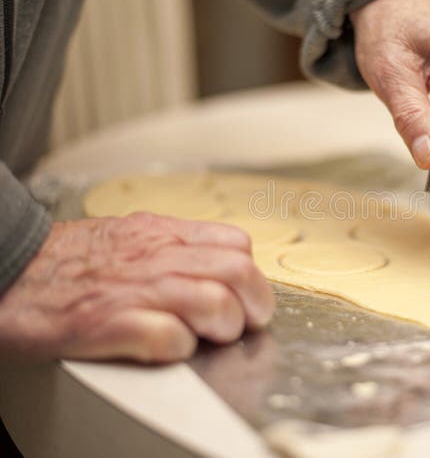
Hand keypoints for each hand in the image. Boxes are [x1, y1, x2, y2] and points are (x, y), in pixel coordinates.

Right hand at [0, 213, 273, 362]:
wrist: (8, 270)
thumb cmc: (66, 261)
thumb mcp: (129, 236)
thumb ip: (174, 247)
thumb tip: (216, 264)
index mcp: (164, 234)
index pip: (238, 244)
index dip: (250, 275)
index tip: (246, 296)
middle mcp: (158, 257)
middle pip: (239, 273)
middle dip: (252, 305)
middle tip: (240, 323)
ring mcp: (138, 290)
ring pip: (217, 303)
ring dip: (221, 328)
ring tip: (204, 337)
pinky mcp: (112, 324)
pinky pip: (172, 340)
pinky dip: (179, 350)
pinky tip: (166, 348)